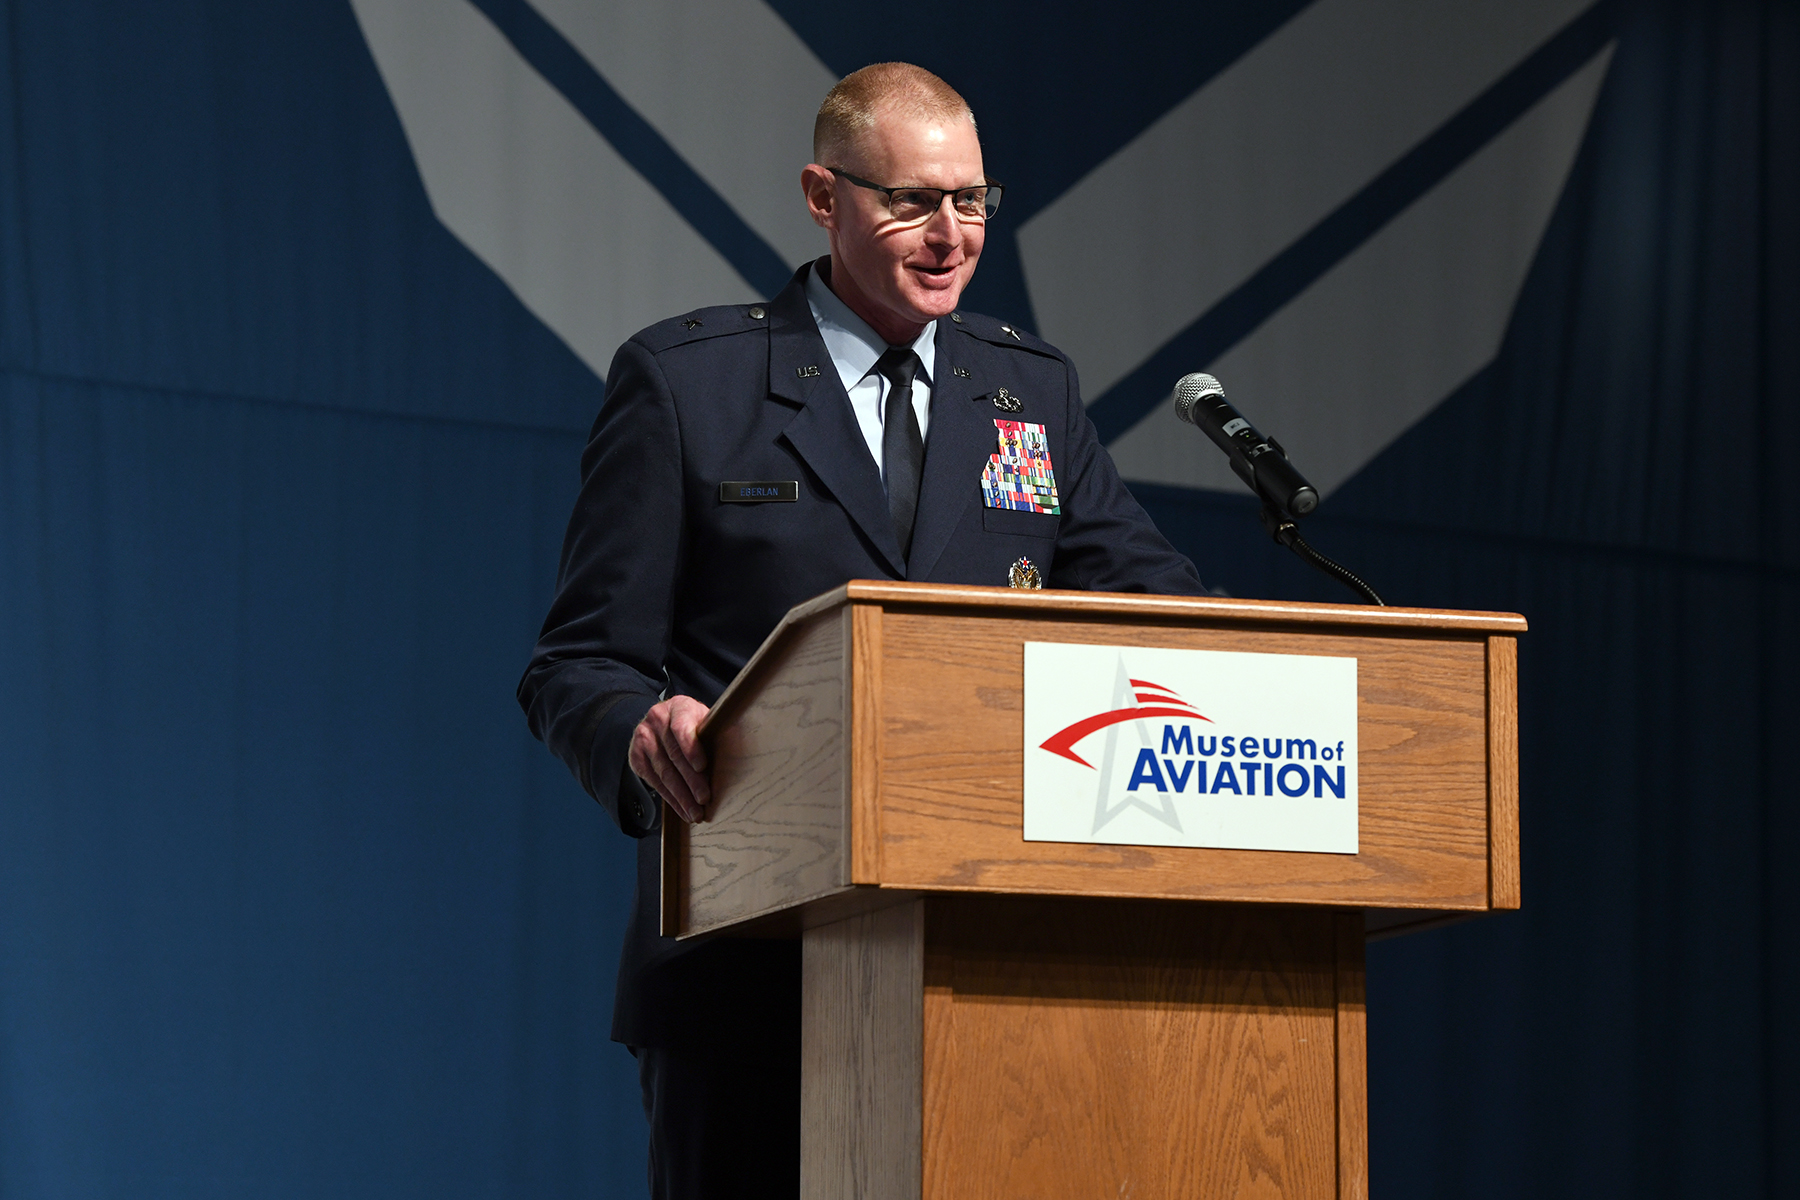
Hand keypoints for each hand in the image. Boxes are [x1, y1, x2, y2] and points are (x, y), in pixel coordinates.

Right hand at [628, 696, 711, 822]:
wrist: (665, 722)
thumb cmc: (694, 724)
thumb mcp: (706, 720)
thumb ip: (715, 733)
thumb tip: (739, 756)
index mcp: (679, 707)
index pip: (682, 727)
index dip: (692, 748)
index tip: (703, 767)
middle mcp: (657, 718)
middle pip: (674, 754)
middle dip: (691, 781)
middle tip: (704, 799)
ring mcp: (643, 737)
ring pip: (663, 772)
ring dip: (680, 796)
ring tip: (695, 812)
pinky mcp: (636, 756)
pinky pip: (653, 781)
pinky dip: (669, 798)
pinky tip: (681, 809)